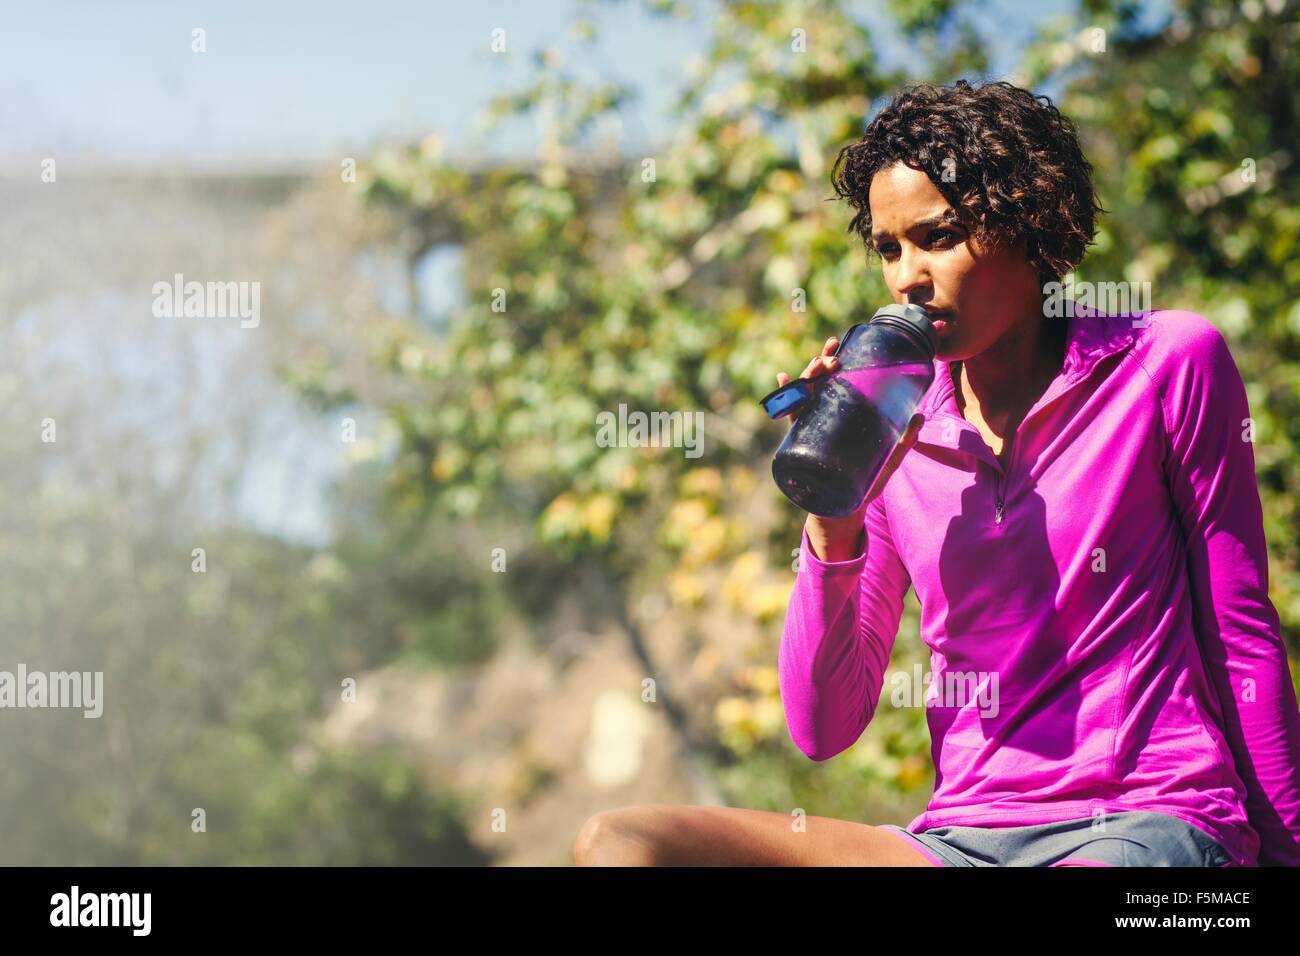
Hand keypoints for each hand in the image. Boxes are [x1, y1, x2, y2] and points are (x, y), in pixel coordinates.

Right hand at [775, 337, 924, 560]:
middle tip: (833, 357)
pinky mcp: (800, 441)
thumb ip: (904, 441)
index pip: (838, 379)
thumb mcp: (888, 460)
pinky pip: (790, 416)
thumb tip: (920, 415)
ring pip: (805, 394)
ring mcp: (811, 426)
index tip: (840, 344)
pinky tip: (783, 379)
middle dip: (822, 363)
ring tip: (816, 367)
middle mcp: (825, 414)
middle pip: (820, 381)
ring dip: (807, 376)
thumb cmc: (865, 482)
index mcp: (844, 412)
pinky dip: (784, 397)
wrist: (844, 509)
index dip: (836, 359)